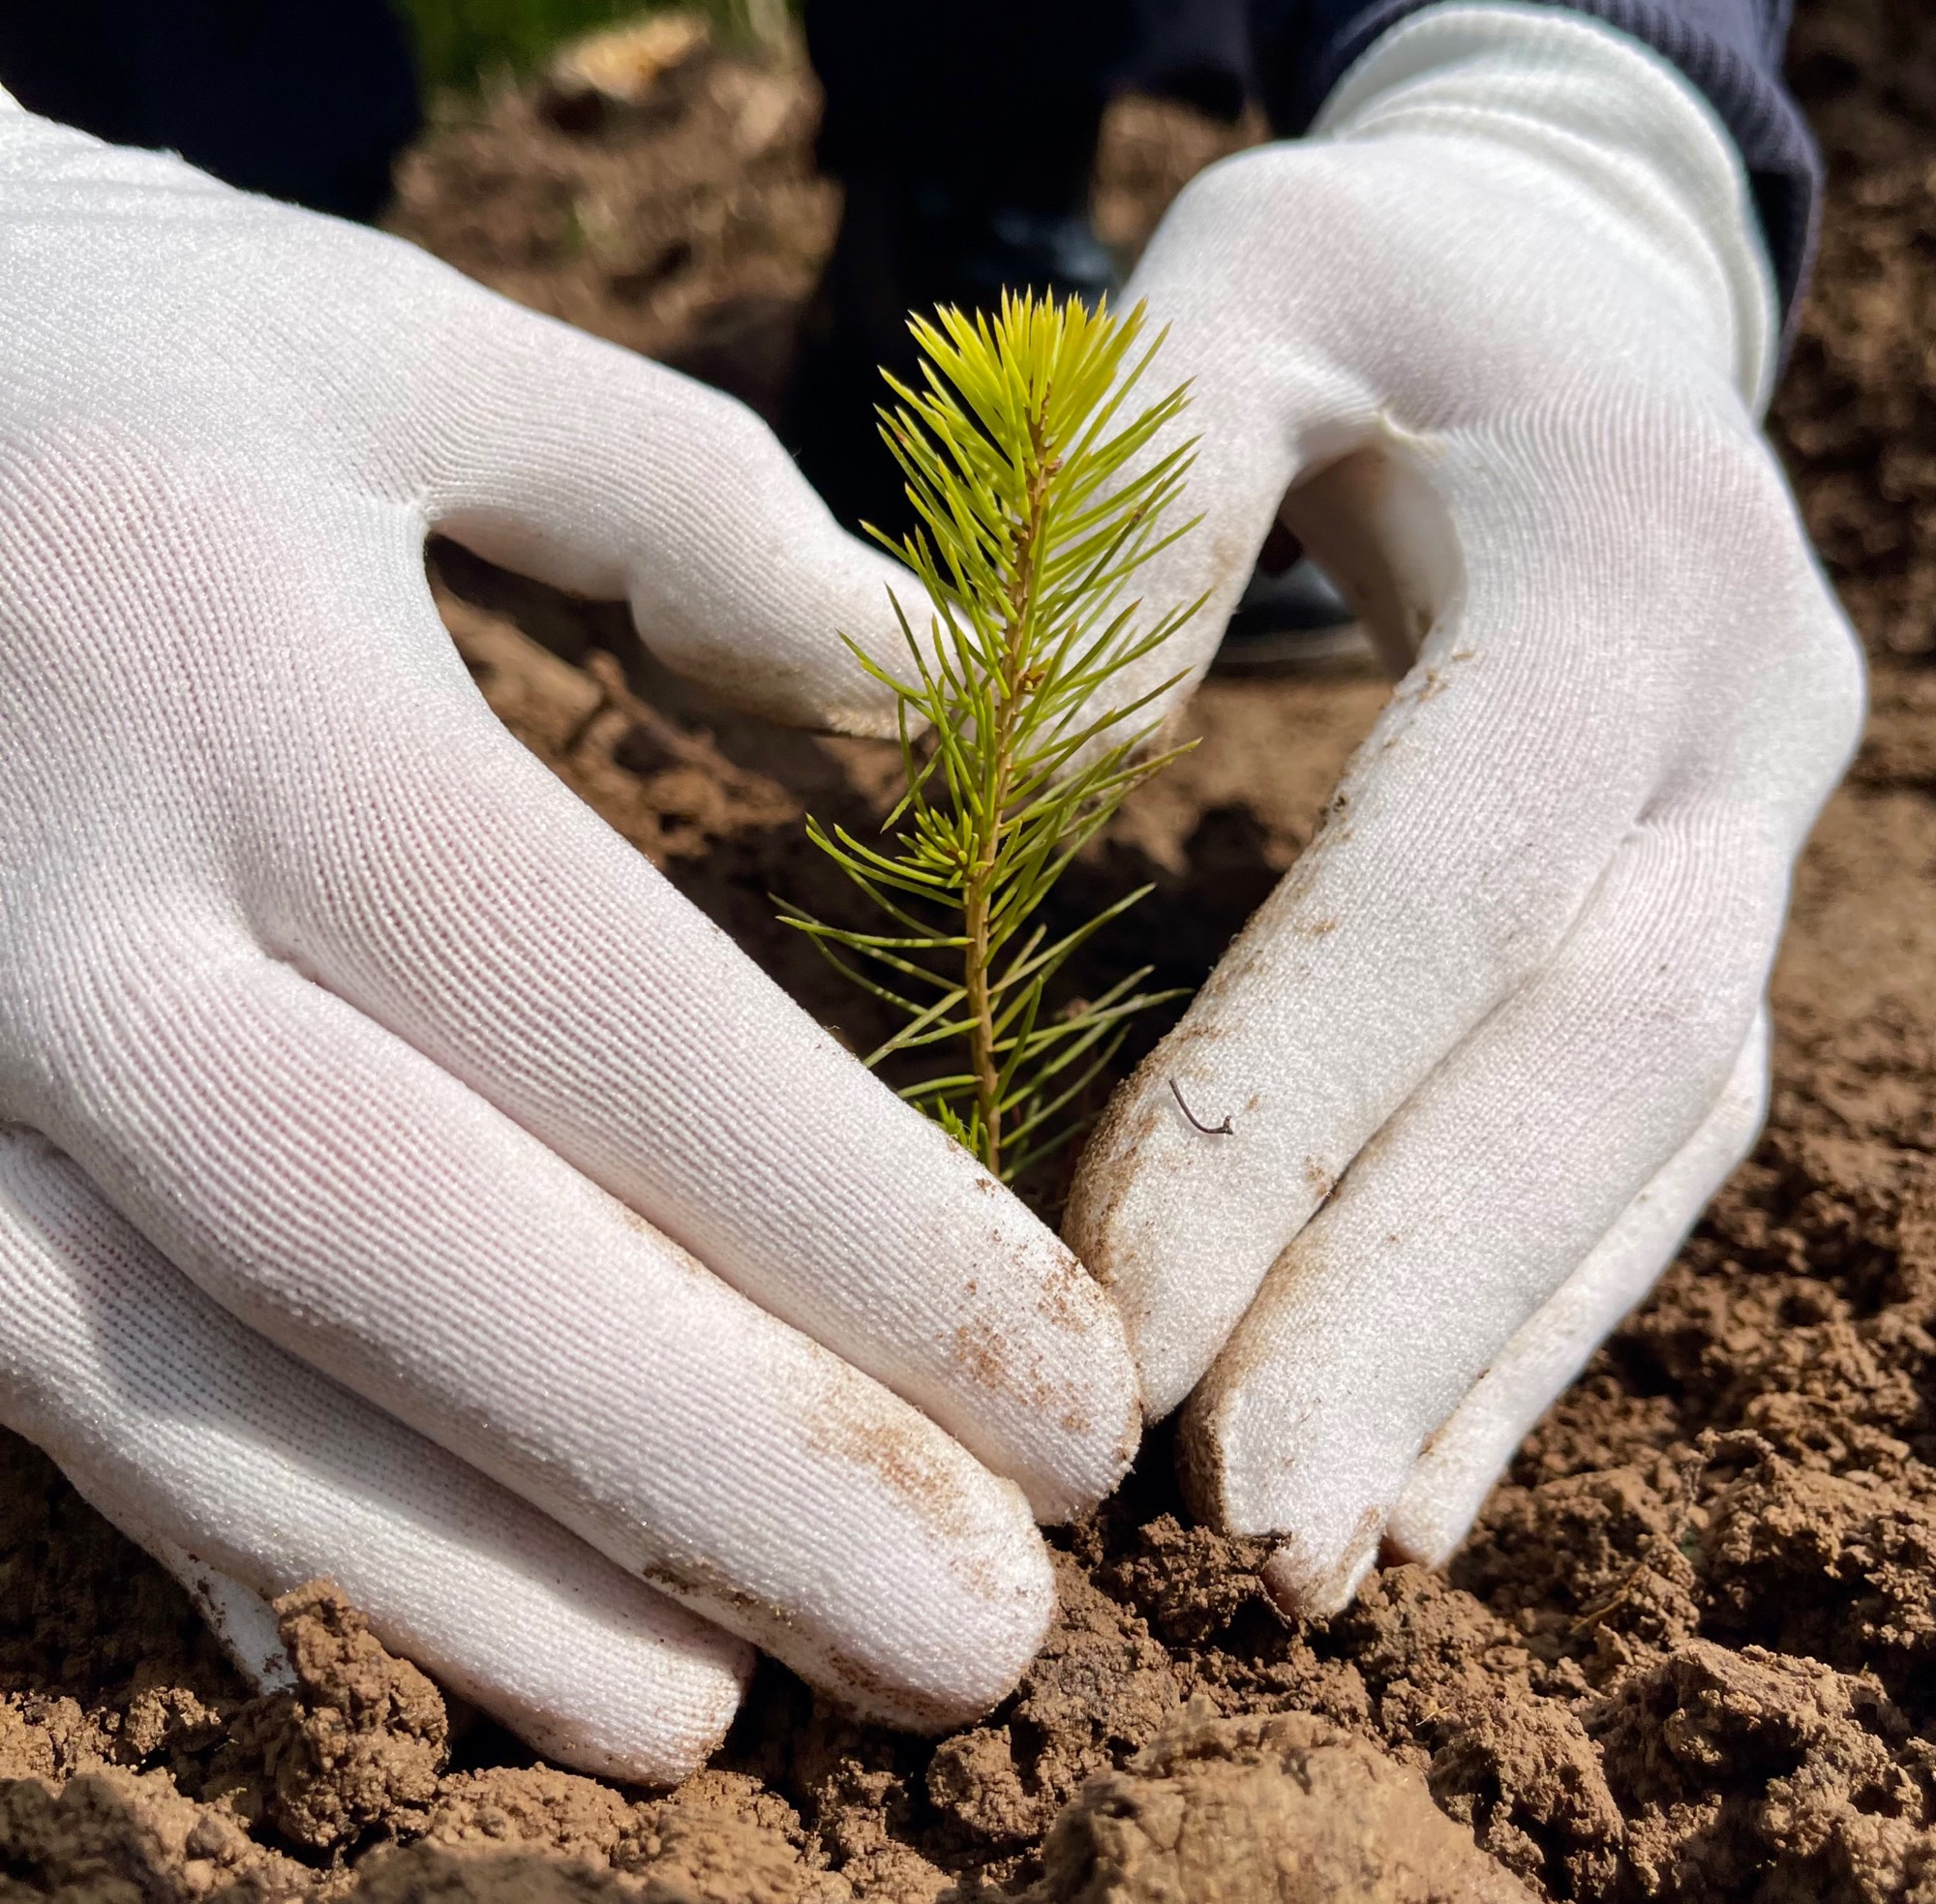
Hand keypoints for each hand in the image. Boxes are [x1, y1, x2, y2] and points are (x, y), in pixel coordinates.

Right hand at [0, 98, 1138, 1777]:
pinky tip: (391, 1657)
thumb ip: (696, 518)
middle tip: (980, 1648)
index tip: (1075, 1403)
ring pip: (196, 1386)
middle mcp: (56, 907)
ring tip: (717, 1723)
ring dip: (473, 1585)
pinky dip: (226, 1532)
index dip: (862, 1238)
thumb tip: (940, 693)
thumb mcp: (398, 353)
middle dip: (721, 1483)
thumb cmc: (103, 345)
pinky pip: (28, 1378)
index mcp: (234, 678)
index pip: (612, 1019)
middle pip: (418, 1258)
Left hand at [1067, 5, 1861, 1612]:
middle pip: (1597, 1069)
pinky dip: (1528, 1329)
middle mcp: (1734, 738)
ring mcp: (1742, 851)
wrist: (1568, 306)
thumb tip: (1004, 767)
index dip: (1296, 1107)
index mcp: (1625, 567)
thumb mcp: (1244, 299)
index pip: (1459, 879)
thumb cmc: (1368, 302)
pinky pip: (1644, 1160)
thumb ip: (1138, 507)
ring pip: (1642, 1152)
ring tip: (1318, 1567)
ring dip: (1477, 1371)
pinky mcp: (1701, 928)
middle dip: (1411, 1312)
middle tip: (1240, 1537)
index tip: (1114, 1318)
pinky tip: (1421, 1481)